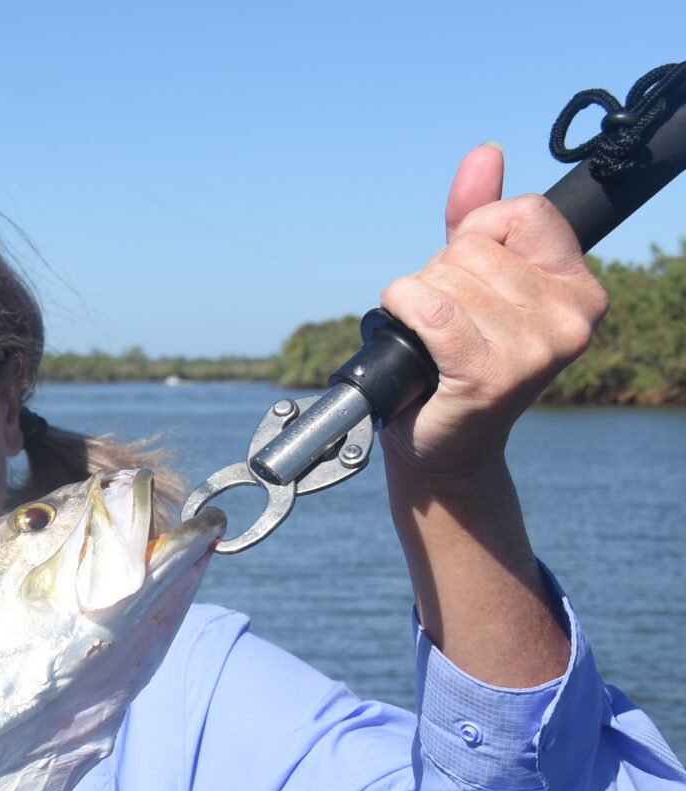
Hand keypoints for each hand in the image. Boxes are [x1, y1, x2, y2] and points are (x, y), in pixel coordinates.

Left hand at [376, 143, 608, 481]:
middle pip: (476, 247)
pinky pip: (432, 309)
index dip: (479, 233)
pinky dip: (403, 309)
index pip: (523, 212)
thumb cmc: (456, 359)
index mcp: (581, 290)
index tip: (470, 276)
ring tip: (433, 341)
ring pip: (447, 277)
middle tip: (445, 324)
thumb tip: (484, 152)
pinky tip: (407, 330)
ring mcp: (535, 348)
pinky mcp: (490, 374)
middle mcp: (570, 318)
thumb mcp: (472, 279)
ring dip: (420, 301)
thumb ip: (478, 214)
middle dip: (440, 276)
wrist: (443, 443)